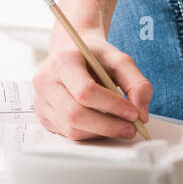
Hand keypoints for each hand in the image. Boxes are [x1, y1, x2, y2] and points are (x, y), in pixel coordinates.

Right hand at [33, 28, 152, 141]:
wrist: (72, 50)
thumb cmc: (94, 55)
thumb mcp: (119, 60)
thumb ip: (137, 83)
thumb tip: (141, 114)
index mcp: (63, 61)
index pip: (85, 91)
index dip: (112, 106)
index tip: (133, 113)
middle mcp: (46, 81)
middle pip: (76, 115)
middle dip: (108, 126)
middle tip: (131, 127)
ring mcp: (41, 101)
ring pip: (72, 129)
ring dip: (100, 133)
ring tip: (120, 126)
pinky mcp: (43, 116)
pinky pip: (68, 134)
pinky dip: (90, 134)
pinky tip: (103, 124)